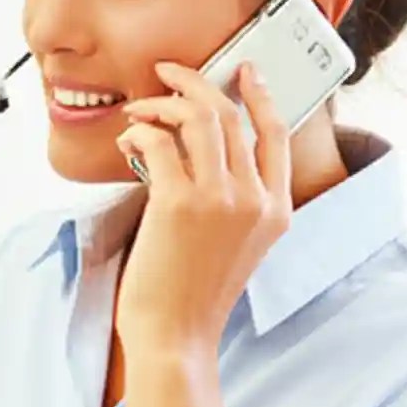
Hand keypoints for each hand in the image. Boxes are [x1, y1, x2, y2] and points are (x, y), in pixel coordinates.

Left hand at [114, 60, 292, 351]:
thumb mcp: (238, 246)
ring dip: (162, 103)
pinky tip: (128, 140)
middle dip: (194, 84)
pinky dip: (139, 132)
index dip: (260, 95)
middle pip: (231, 115)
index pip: (277, 135)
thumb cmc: (194, 295)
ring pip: (198, 118)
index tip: (242, 71)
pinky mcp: (179, 203)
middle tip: (168, 74)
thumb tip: (200, 149)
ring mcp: (220, 199)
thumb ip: (236, 202)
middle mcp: (255, 199)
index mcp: (277, 211)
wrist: (175, 336)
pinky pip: (159, 141)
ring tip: (139, 109)